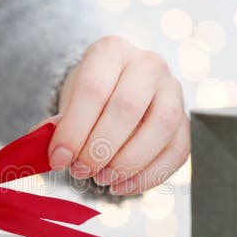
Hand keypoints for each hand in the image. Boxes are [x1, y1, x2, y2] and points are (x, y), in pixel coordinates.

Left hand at [46, 36, 188, 195]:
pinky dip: (148, 176)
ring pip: (160, 127)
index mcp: (112, 51)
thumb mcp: (69, 101)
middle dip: (100, 147)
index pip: (93, 88)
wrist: (117, 90)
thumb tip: (51, 156)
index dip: (74, 129)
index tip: (59, 159)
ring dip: (127, 162)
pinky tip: (122, 186)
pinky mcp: (186, 121)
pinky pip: (177, 152)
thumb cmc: (90, 97)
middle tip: (80, 171)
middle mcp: (148, 64)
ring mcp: (173, 91)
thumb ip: (59, 126)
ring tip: (101, 179)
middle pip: (127, 106)